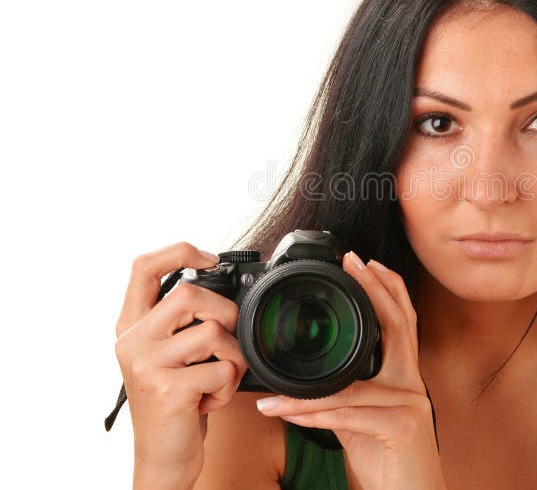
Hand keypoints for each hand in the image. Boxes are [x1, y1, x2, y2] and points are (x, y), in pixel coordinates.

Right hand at [114, 242, 249, 488]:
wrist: (162, 456)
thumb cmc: (175, 400)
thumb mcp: (166, 355)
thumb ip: (179, 321)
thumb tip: (219, 284)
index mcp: (131, 325)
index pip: (143, 267)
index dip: (179, 251)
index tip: (209, 258)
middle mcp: (132, 341)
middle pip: (191, 294)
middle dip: (226, 313)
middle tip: (227, 341)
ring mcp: (146, 365)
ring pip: (214, 332)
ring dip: (233, 357)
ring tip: (218, 376)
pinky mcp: (167, 391)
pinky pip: (223, 370)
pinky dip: (230, 387)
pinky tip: (211, 400)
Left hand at [256, 251, 447, 489]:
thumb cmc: (387, 460)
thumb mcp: (360, 421)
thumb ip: (344, 394)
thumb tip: (311, 382)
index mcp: (403, 377)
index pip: (401, 321)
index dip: (387, 288)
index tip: (366, 262)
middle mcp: (412, 384)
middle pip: (399, 324)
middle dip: (376, 288)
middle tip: (354, 261)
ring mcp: (412, 404)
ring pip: (355, 381)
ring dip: (308, 385)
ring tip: (274, 384)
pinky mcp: (404, 428)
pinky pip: (349, 414)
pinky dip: (313, 413)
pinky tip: (287, 412)